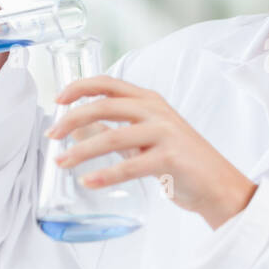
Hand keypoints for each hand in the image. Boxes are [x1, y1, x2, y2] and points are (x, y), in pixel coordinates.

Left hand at [45, 74, 257, 229]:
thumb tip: (79, 129)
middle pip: (105, 106)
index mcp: (150, 101)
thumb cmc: (182, 160)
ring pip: (112, 137)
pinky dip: (105, 175)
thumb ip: (118, 130)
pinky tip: (88, 181)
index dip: (79, 87)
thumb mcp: (148, 137)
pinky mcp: (169, 158)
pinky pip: (129, 166)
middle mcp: (156, 111)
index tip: (57, 98)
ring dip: (81, 151)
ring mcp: (164, 134)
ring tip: (61, 162)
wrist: (217, 184)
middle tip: (52, 136)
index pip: (109, 84)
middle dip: (72, 119)